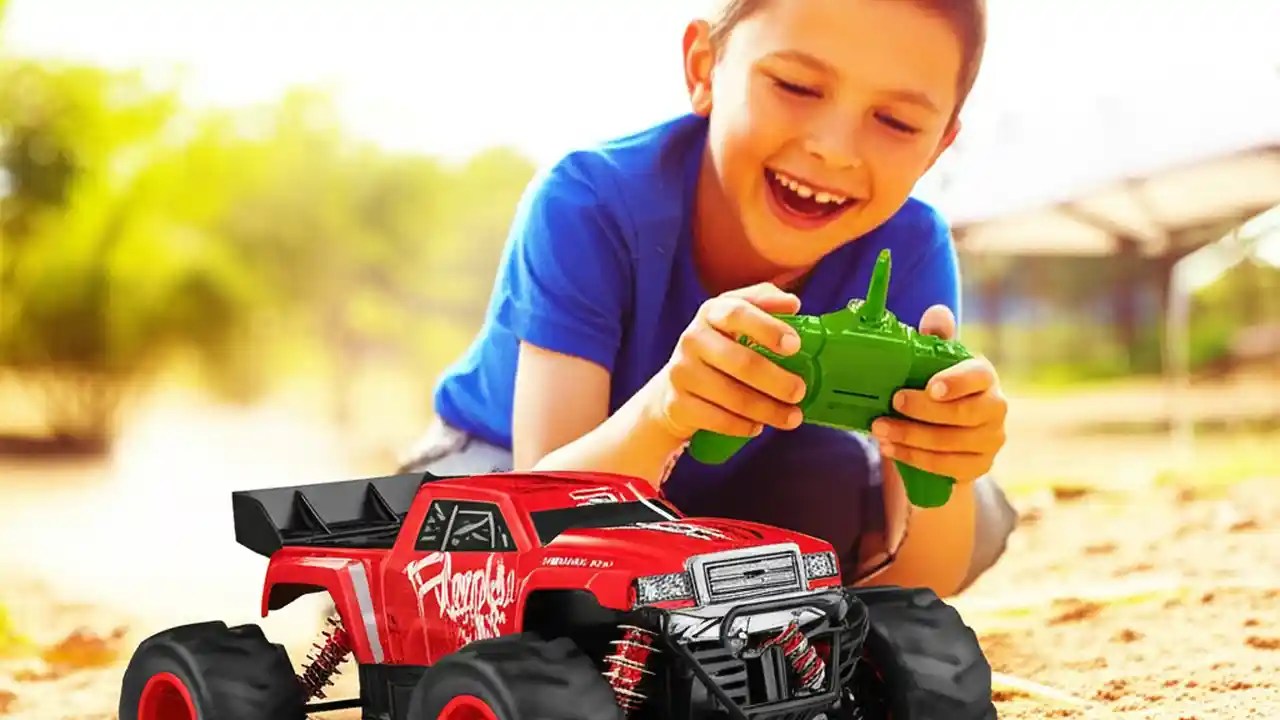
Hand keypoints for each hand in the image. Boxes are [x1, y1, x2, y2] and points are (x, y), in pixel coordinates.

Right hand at [645, 283, 807, 441]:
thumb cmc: (720, 347)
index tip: (795, 346)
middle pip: (741, 362)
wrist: (675, 385)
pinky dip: (743, 426)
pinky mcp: (677, 404)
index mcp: (711, 313)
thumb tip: (791, 304)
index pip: (737, 313)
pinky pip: (718, 420)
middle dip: (777, 381)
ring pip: (733, 397)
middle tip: (800, 392)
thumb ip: (764, 303)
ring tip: (792, 417)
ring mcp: (682, 372)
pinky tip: (758, 426)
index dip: (768, 328)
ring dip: (768, 410)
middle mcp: (693, 339)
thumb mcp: (737, 318)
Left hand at [870, 304, 1007, 482]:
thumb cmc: (939, 386)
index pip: (977, 376)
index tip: (931, 387)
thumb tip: (936, 313)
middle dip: (922, 411)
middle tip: (891, 404)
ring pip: (950, 444)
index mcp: (985, 377)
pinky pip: (946, 468)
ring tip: (879, 430)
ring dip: (911, 438)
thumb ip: (936, 337)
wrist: (948, 429)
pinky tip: (890, 449)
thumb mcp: (936, 360)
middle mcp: (996, 408)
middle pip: (962, 414)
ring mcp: (990, 440)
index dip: (956, 382)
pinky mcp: (979, 466)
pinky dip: (914, 459)